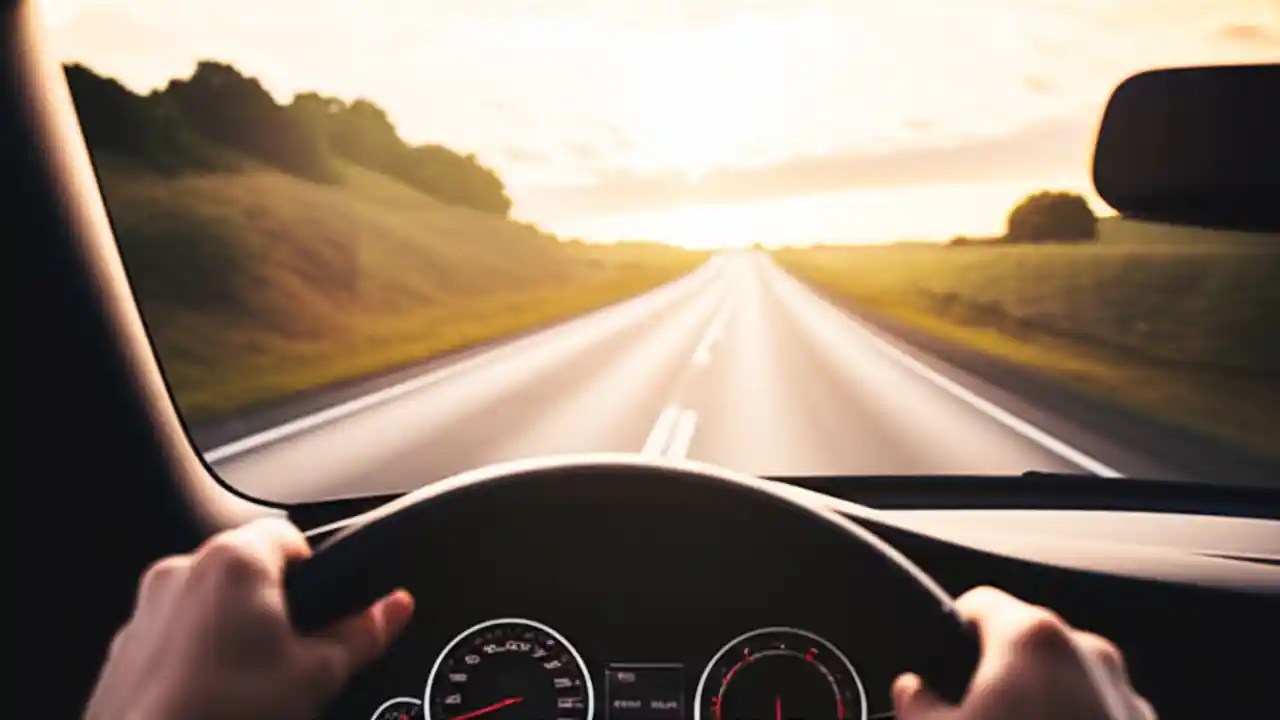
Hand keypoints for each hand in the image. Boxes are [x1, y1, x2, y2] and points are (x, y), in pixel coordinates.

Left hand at [85, 518, 414, 719]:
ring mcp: (144, 611)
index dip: (319, 573)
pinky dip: (197, 659)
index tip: (325, 612)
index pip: (293, 535)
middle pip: (250, 571)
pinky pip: (175, 638)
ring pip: (210, 606)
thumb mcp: (317, 677)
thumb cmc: (225, 718)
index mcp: (235, 562)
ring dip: (233, 633)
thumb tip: (394, 608)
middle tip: (294, 659)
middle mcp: (182, 572)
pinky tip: (214, 701)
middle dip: (276, 608)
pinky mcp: (122, 651)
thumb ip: (363, 633)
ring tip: (252, 688)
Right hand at [894, 586, 1153, 719]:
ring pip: (1063, 682)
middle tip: (970, 718)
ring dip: (1038, 705)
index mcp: (1032, 638)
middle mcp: (1087, 652)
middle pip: (1022, 644)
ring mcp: (1124, 694)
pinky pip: (1095, 714)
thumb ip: (915, 702)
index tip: (938, 664)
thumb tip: (912, 691)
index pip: (977, 603)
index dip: (948, 632)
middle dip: (994, 676)